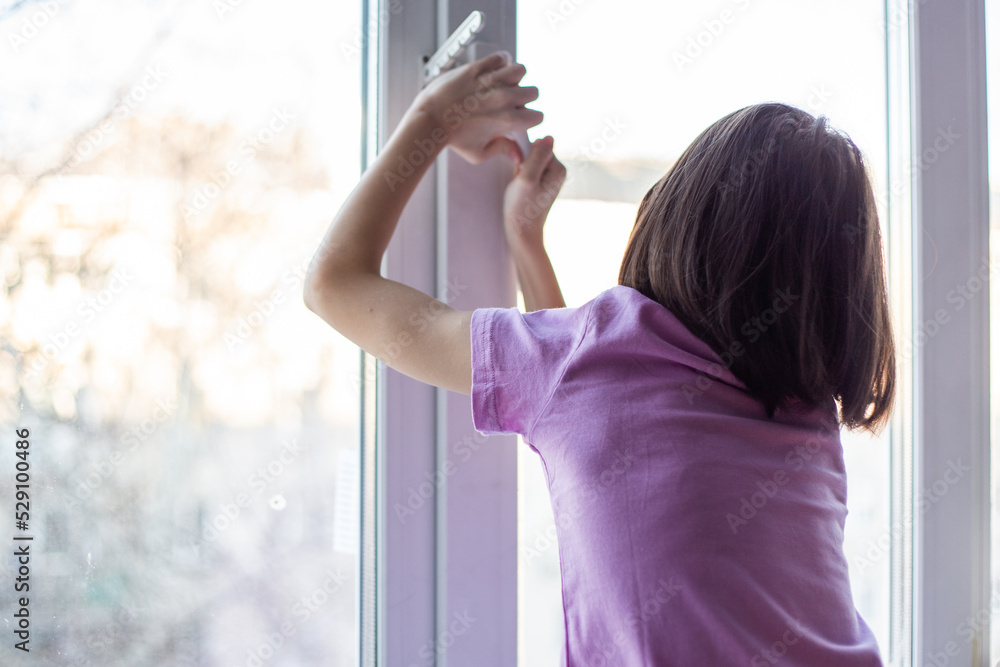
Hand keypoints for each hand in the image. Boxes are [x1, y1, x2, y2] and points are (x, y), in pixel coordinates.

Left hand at [410, 51, 542, 164]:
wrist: (431, 120)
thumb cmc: (452, 139)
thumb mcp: (478, 153)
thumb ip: (502, 151)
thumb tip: (518, 155)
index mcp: (508, 121)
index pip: (538, 116)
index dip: (529, 119)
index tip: (520, 118)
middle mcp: (504, 99)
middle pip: (533, 92)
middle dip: (524, 98)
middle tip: (511, 102)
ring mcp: (491, 81)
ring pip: (520, 71)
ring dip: (514, 78)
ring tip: (502, 85)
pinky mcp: (478, 68)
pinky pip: (501, 58)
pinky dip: (500, 63)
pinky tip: (492, 73)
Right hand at [503, 135, 566, 248]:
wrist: (521, 233)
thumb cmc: (522, 208)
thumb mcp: (527, 178)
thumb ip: (537, 156)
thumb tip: (548, 136)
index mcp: (559, 168)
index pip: (540, 144)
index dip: (525, 153)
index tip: (520, 169)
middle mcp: (558, 172)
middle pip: (535, 152)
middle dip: (523, 161)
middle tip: (519, 180)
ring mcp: (549, 178)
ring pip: (529, 161)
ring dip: (520, 170)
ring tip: (519, 187)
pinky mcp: (541, 184)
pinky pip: (527, 171)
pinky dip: (520, 177)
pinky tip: (519, 190)